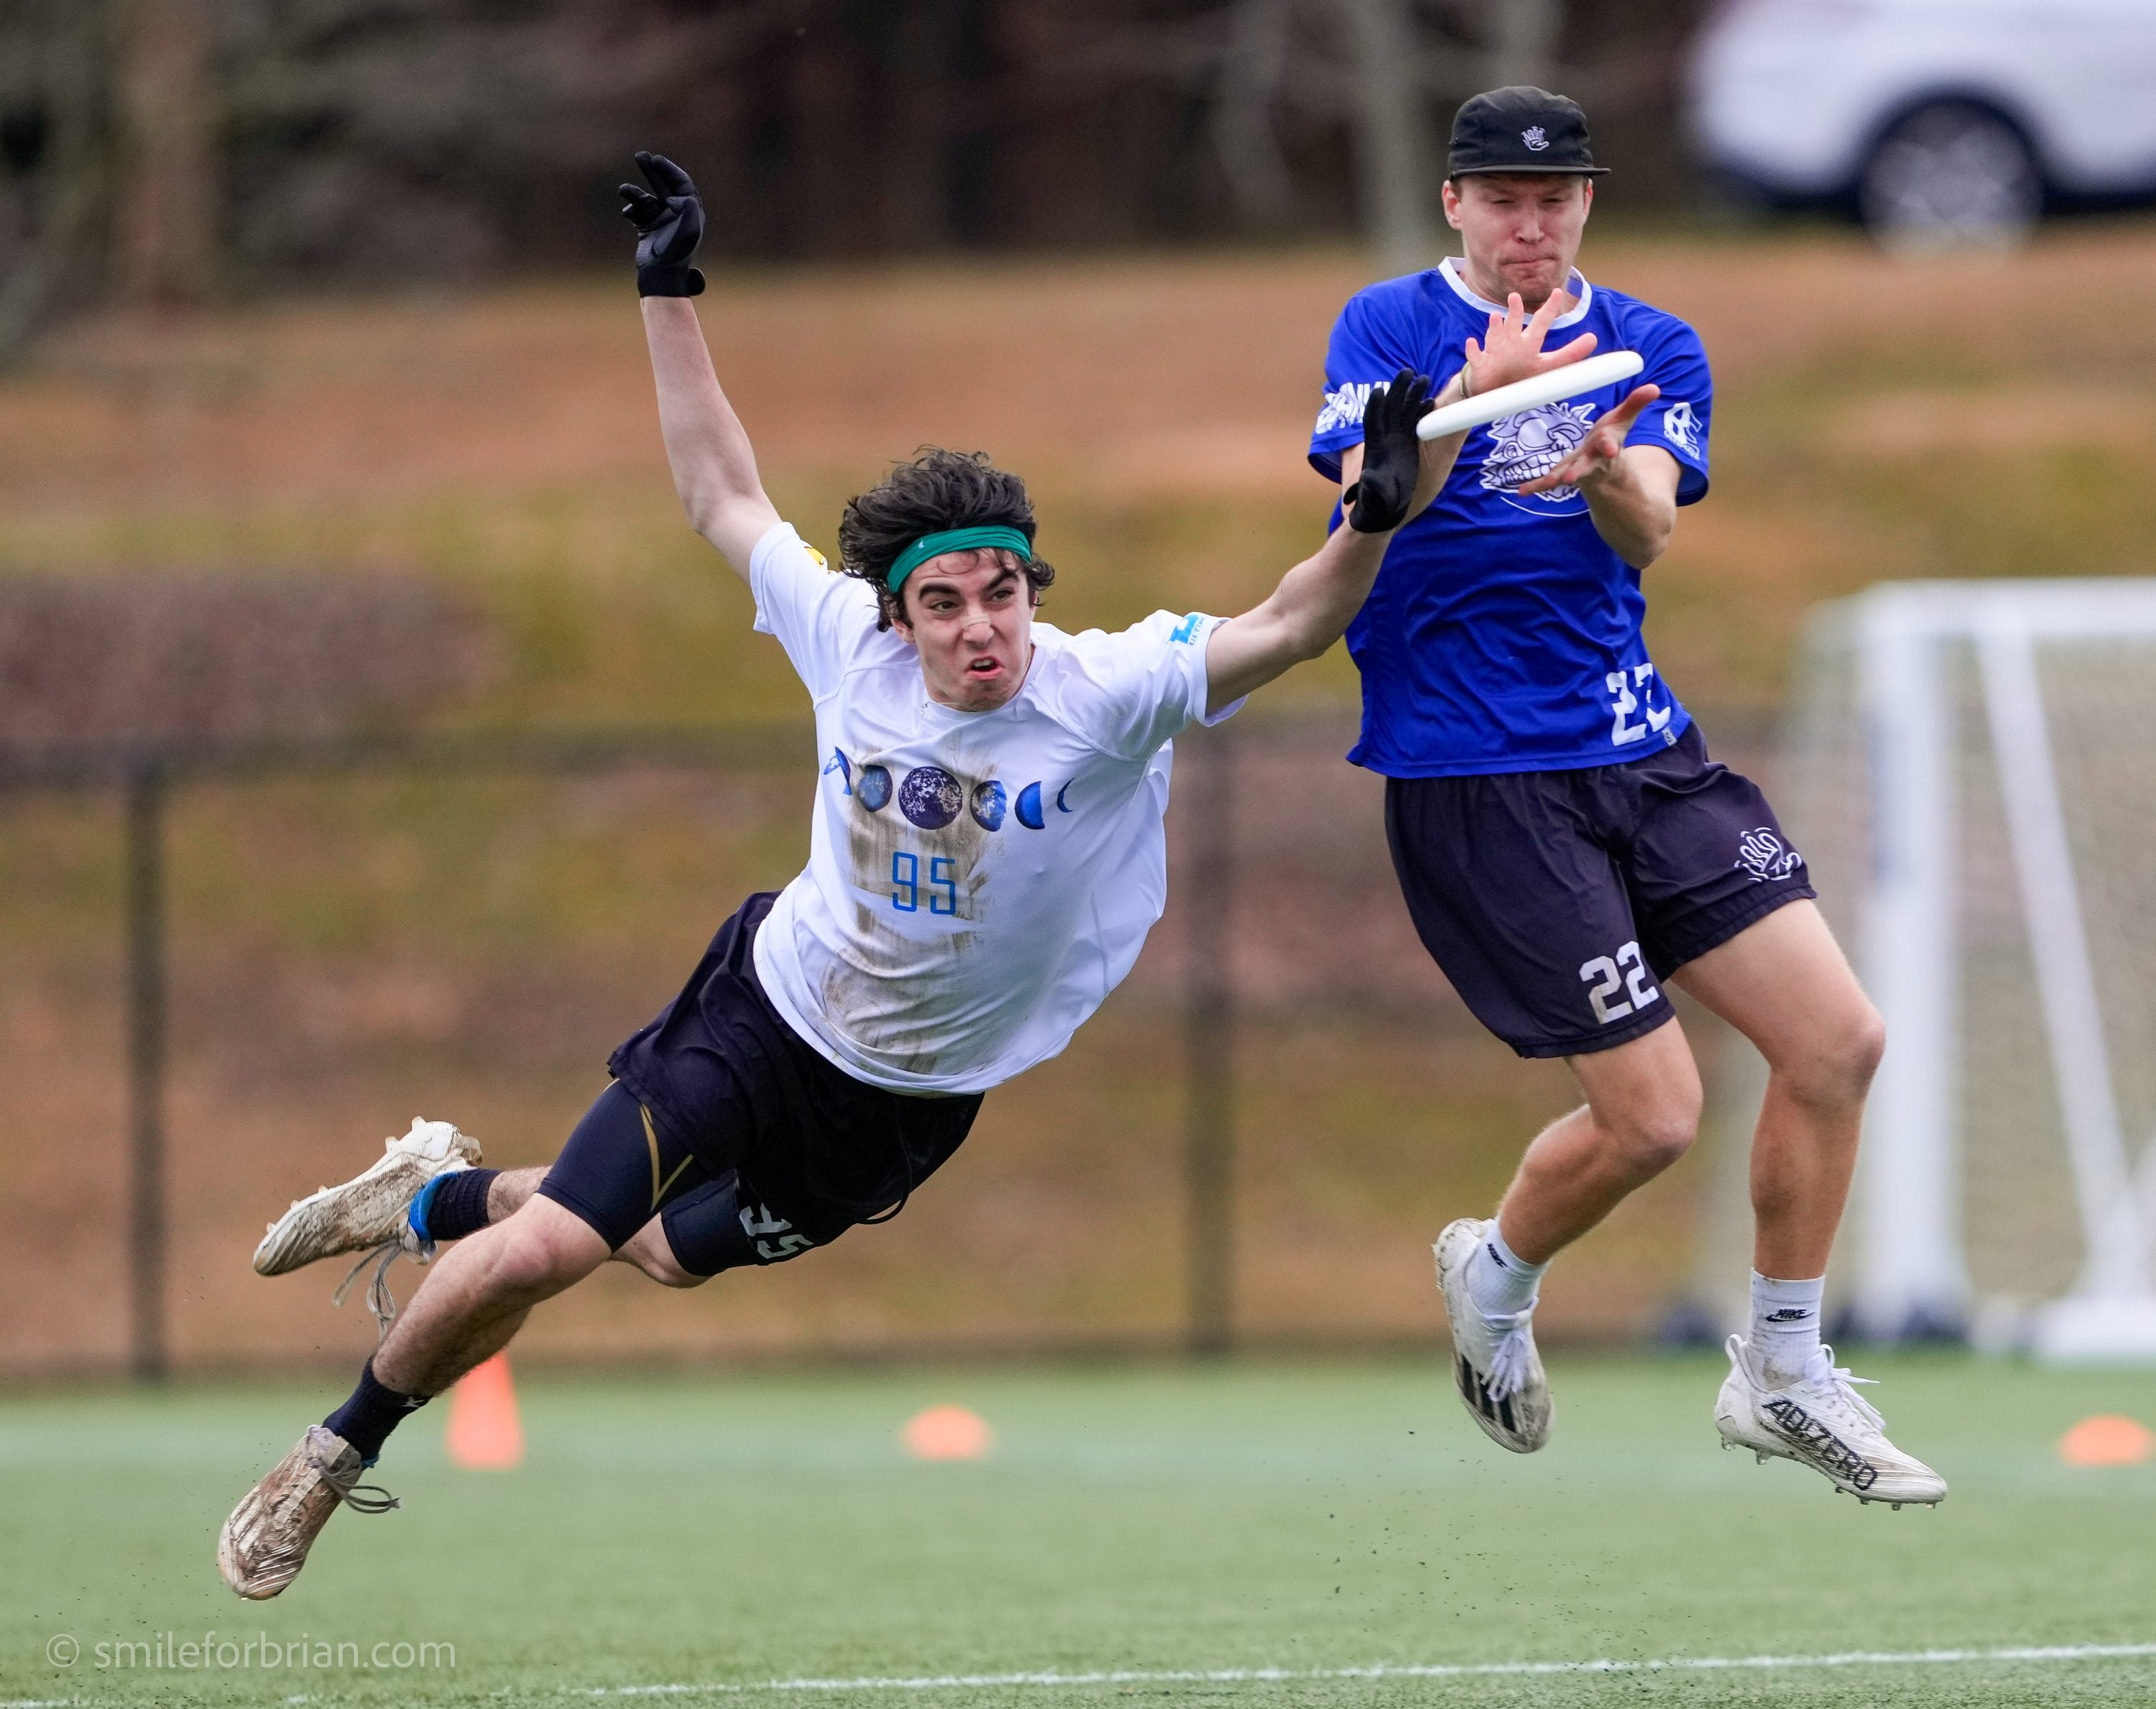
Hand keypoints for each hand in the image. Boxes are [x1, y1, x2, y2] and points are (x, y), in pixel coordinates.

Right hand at [619, 151, 704, 297]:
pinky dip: (631, 209)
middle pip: (664, 185)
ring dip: (634, 193)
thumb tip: (676, 197)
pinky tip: (628, 214)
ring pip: (646, 197)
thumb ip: (687, 208)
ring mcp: (660, 219)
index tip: (656, 160)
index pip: (681, 183)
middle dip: (652, 170)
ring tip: (624, 190)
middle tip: (641, 155)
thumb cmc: (676, 253)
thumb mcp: (688, 230)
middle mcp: (676, 213)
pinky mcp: (646, 226)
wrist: (661, 274)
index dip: (669, 169)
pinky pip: (636, 211)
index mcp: (690, 211)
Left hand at [1343, 367, 1433, 533]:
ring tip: (1424, 379)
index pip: (1372, 423)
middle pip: (1390, 410)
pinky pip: (1416, 424)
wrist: (1384, 513)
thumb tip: (1368, 479)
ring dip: (1412, 396)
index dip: (1374, 407)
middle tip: (1408, 373)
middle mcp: (1385, 441)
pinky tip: (1431, 402)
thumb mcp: (1375, 499)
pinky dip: (1422, 413)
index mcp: (1374, 450)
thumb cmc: (1377, 507)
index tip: (1379, 391)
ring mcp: (1398, 442)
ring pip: (1405, 413)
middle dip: (1397, 392)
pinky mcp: (1409, 446)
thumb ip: (1373, 489)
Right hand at [1462, 291, 1594, 396]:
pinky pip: (1476, 355)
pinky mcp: (1481, 365)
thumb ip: (1570, 354)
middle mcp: (1512, 343)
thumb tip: (1594, 338)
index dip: (1549, 309)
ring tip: (1496, 317)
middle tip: (1515, 297)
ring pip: (1495, 335)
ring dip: (1495, 326)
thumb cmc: (1521, 375)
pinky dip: (1474, 349)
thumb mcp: (1547, 366)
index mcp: (1529, 343)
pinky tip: (1472, 342)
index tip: (1557, 292)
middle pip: (1515, 324)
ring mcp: (1494, 352)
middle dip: (1515, 311)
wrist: (1494, 392)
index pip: (1541, 323)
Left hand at [1515, 383, 1660, 494]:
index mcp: (1607, 447)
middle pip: (1587, 466)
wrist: (1603, 467)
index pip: (1609, 445)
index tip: (1610, 447)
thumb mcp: (1623, 421)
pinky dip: (1536, 486)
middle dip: (1581, 470)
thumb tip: (1654, 388)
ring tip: (1547, 483)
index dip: (1609, 445)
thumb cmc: (1610, 438)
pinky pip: (1548, 482)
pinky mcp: (1563, 475)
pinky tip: (1522, 491)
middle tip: (1571, 477)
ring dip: (1557, 478)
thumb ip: (1635, 405)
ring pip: (1567, 475)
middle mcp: (1592, 462)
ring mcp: (1577, 471)